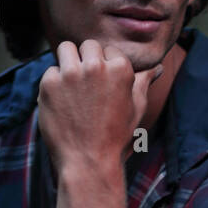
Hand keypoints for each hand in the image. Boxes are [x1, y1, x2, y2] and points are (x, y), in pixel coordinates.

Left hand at [37, 39, 162, 173]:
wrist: (88, 162)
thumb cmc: (116, 137)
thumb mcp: (136, 109)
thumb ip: (143, 82)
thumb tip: (158, 67)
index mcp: (120, 68)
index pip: (109, 50)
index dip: (106, 67)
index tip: (103, 87)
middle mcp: (95, 66)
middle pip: (88, 45)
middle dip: (87, 60)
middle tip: (87, 88)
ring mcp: (70, 73)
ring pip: (65, 49)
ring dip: (68, 63)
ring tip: (72, 87)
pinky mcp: (49, 83)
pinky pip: (50, 71)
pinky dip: (54, 84)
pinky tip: (62, 104)